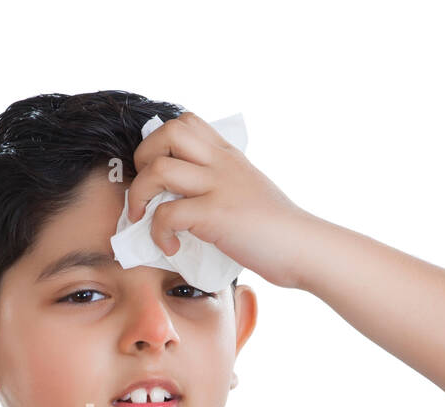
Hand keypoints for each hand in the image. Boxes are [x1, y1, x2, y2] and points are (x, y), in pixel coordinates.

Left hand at [126, 111, 314, 288]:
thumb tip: (185, 200)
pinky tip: (171, 247)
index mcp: (228, 156)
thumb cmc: (276, 230)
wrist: (304, 247)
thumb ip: (221, 184)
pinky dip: (159, 233)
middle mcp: (222, 163)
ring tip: (145, 218)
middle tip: (146, 191)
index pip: (186, 122)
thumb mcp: (247, 190)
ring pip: (158, 169)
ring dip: (139, 195)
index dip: (160, 141)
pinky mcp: (216, 214)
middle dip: (143, 159)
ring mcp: (219, 186)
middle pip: (166, 132)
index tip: (158, 170)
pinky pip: (167, 214)